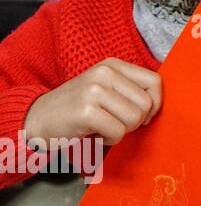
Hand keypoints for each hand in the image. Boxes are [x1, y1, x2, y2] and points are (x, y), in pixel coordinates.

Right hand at [24, 59, 161, 147]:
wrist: (36, 119)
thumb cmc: (77, 108)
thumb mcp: (105, 89)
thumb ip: (131, 90)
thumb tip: (159, 105)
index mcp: (113, 65)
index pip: (155, 82)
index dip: (154, 104)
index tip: (142, 115)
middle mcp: (104, 73)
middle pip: (147, 104)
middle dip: (136, 121)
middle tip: (115, 123)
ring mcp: (94, 90)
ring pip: (135, 119)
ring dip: (122, 131)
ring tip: (103, 126)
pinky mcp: (86, 111)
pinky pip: (118, 132)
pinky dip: (109, 140)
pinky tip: (94, 133)